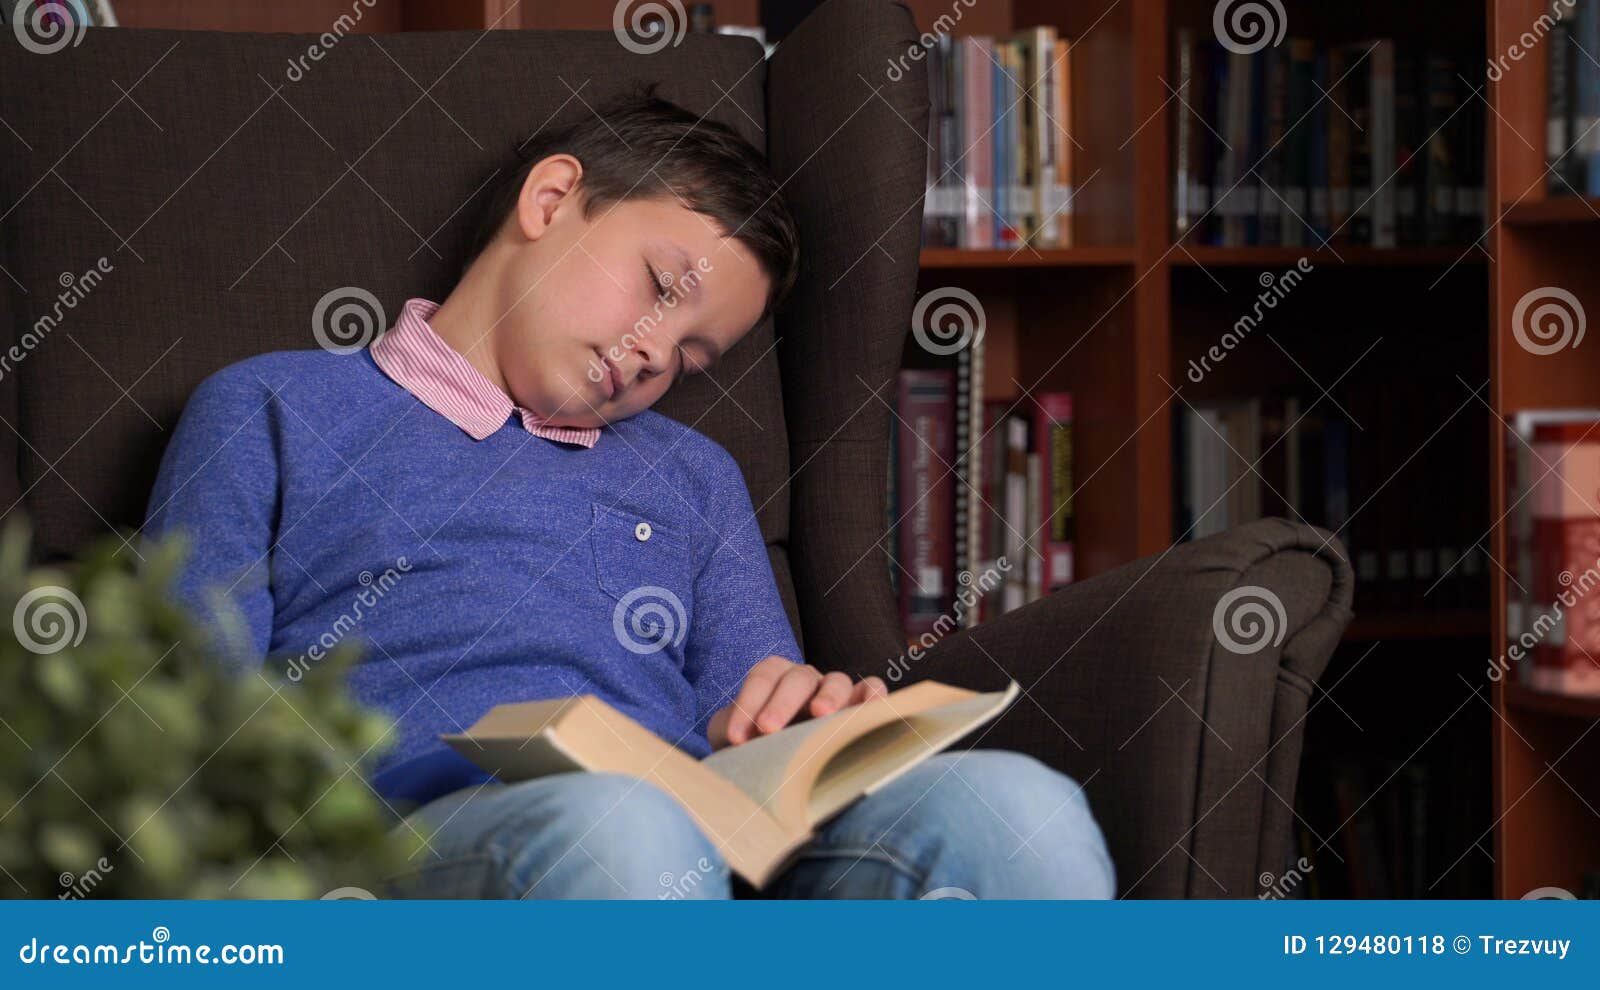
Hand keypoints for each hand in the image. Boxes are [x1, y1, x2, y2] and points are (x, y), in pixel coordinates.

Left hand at [706, 656, 887, 748]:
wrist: (777, 763)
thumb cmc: (755, 747)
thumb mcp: (734, 737)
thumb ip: (728, 732)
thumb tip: (730, 744)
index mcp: (773, 677)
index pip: (762, 678)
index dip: (747, 704)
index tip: (736, 738)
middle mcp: (805, 679)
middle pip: (797, 679)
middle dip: (780, 703)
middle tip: (767, 730)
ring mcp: (835, 691)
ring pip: (836, 681)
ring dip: (828, 696)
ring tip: (820, 714)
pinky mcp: (859, 706)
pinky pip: (872, 690)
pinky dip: (873, 694)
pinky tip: (870, 705)